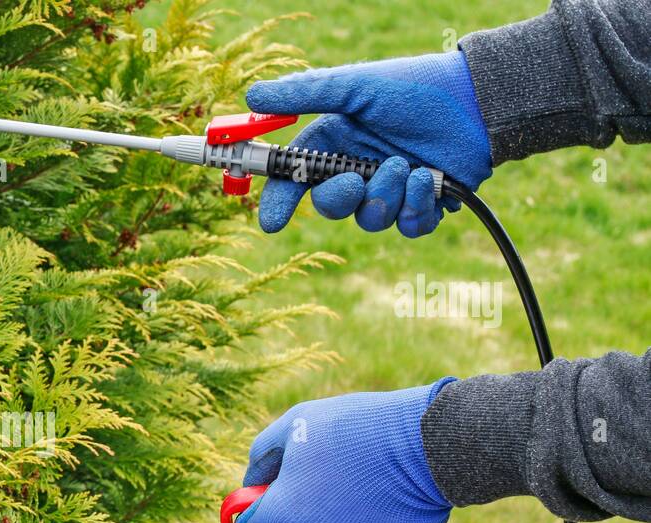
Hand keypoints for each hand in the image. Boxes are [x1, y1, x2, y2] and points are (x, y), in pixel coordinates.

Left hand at [236, 381, 455, 522]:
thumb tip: (253, 482)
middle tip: (326, 484)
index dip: (258, 518)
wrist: (429, 442)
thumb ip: (263, 457)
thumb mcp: (295, 425)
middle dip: (301, 520)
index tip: (271, 502)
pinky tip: (389, 503)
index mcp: (282, 519)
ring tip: (364, 489)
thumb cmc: (357, 429)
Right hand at [246, 51, 491, 237]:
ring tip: (411, 166)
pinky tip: (430, 180)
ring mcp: (391, 191)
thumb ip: (305, 93)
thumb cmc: (416, 89)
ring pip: (371, 220)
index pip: (295, 182)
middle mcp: (358, 171)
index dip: (279, 203)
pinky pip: (407, 228)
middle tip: (358, 179)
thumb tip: (253, 94)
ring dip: (387, 197)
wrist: (478, 101)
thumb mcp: (355, 87)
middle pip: (329, 207)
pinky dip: (416, 208)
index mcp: (335, 144)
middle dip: (340, 199)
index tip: (272, 221)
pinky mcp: (423, 206)